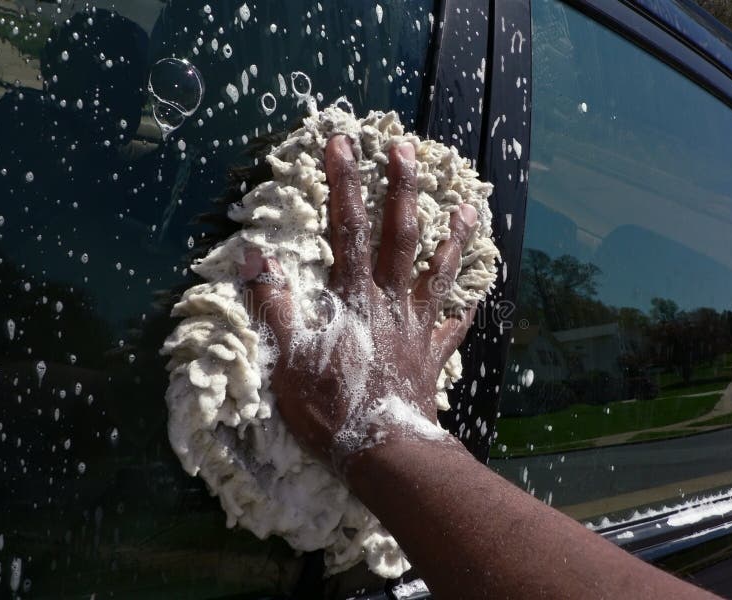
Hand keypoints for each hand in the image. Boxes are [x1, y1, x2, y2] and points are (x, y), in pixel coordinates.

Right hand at [243, 135, 477, 471]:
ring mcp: (416, 325)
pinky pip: (452, 325)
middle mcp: (389, 300)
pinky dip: (463, 307)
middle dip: (401, 189)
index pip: (346, 226)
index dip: (343, 182)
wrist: (382, 449)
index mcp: (353, 296)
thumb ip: (274, 304)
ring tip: (467, 207)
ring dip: (451, 238)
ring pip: (438, 272)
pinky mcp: (431, 353)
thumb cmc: (330, 407)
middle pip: (398, 235)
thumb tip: (255, 255)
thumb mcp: (287, 358)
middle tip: (408, 149)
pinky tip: (476, 293)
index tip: (342, 142)